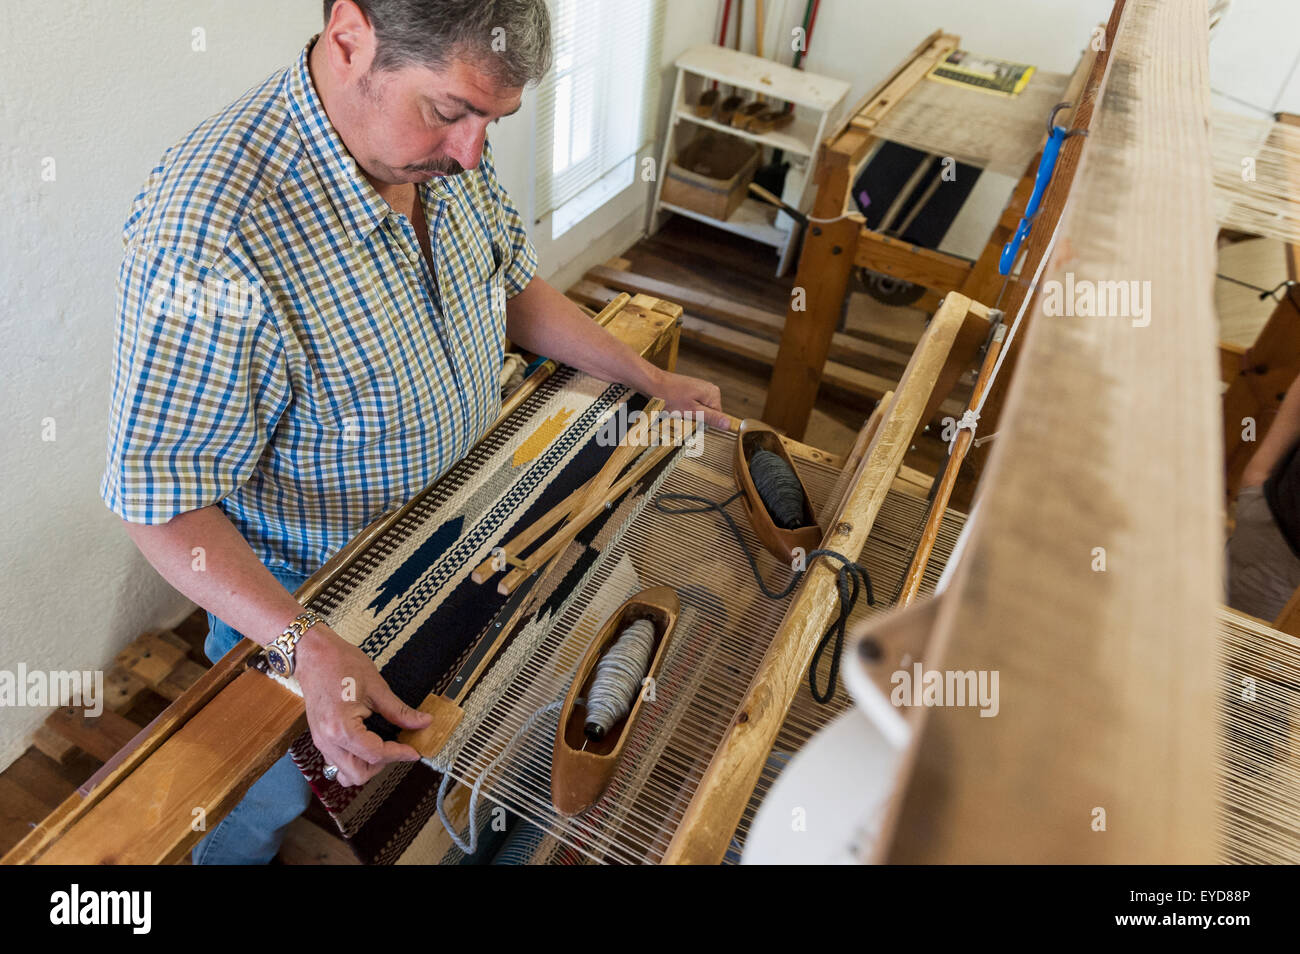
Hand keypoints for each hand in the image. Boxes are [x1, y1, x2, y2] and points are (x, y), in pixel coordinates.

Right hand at [295, 625, 432, 786]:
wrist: (313, 654)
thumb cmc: (342, 664)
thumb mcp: (377, 687)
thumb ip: (400, 711)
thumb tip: (423, 722)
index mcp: (342, 728)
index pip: (375, 754)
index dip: (399, 754)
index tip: (414, 751)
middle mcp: (328, 740)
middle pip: (357, 774)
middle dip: (382, 765)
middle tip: (398, 748)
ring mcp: (320, 741)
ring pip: (345, 773)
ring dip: (366, 766)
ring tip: (383, 747)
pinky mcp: (319, 737)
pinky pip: (337, 762)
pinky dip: (354, 760)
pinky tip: (368, 743)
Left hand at [654, 370, 728, 429]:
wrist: (653, 383)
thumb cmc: (670, 396)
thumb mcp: (692, 411)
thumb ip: (711, 418)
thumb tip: (728, 424)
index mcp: (713, 394)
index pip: (716, 418)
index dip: (703, 423)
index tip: (690, 420)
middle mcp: (709, 389)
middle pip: (708, 414)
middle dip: (695, 418)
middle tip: (681, 415)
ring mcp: (700, 388)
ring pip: (698, 410)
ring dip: (687, 414)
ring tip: (676, 410)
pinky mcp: (691, 389)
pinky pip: (691, 405)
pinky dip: (683, 409)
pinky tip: (674, 407)